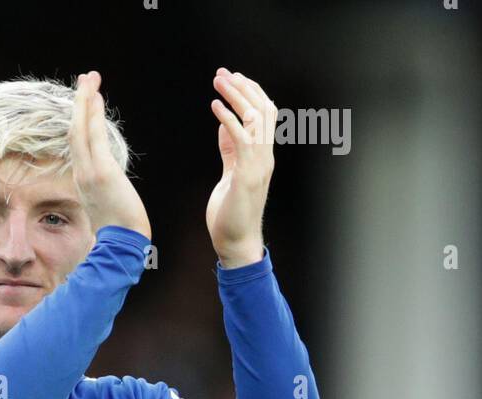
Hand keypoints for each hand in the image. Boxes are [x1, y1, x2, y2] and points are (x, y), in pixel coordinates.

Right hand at [69, 71, 150, 240]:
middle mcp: (82, 174)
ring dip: (84, 101)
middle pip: (75, 131)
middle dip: (80, 103)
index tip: (85, 102)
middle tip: (85, 78)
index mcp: (83, 182)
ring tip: (89, 78)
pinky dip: (92, 114)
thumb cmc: (119, 234)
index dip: (80, 121)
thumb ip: (105, 198)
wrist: (123, 246)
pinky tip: (95, 96)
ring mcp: (89, 172)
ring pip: (81, 129)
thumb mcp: (108, 212)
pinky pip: (94, 136)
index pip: (79, 145)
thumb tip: (109, 197)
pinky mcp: (101, 171)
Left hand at [206, 68, 275, 266]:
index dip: (250, 93)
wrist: (236, 243)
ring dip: (237, 96)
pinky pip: (242, 139)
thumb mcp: (231, 173)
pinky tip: (215, 106)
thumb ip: (230, 150)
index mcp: (263, 155)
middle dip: (243, 87)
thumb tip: (225, 126)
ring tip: (218, 81)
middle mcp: (265, 156)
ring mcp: (259, 164)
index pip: (264, 114)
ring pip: (256, 118)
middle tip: (222, 73)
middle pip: (263, 109)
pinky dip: (229, 119)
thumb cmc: (231, 213)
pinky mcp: (246, 174)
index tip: (231, 78)